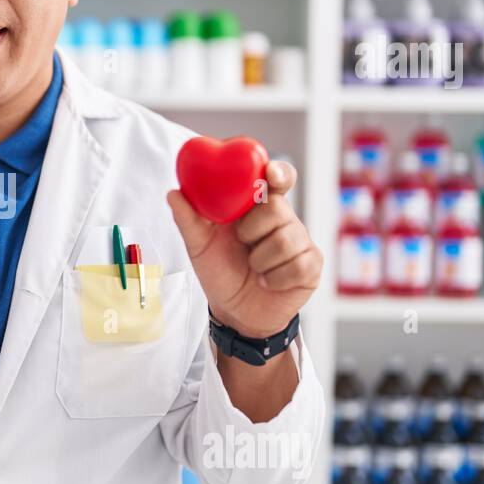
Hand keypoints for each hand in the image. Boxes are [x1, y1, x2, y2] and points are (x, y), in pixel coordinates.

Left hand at [167, 160, 321, 339]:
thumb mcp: (200, 245)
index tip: (269, 174)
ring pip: (285, 241)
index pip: (278, 178)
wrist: (235, 311)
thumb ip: (189, 219)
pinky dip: (274, 279)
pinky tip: (267, 282)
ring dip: (260, 260)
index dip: (278, 173)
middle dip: (252, 230)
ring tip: (253, 267)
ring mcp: (300, 241)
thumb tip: (173, 193)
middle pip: (277, 209)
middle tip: (242, 242)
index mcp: (258, 207)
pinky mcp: (311, 265)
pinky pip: (297, 266)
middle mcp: (283, 219)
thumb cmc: (221, 270)